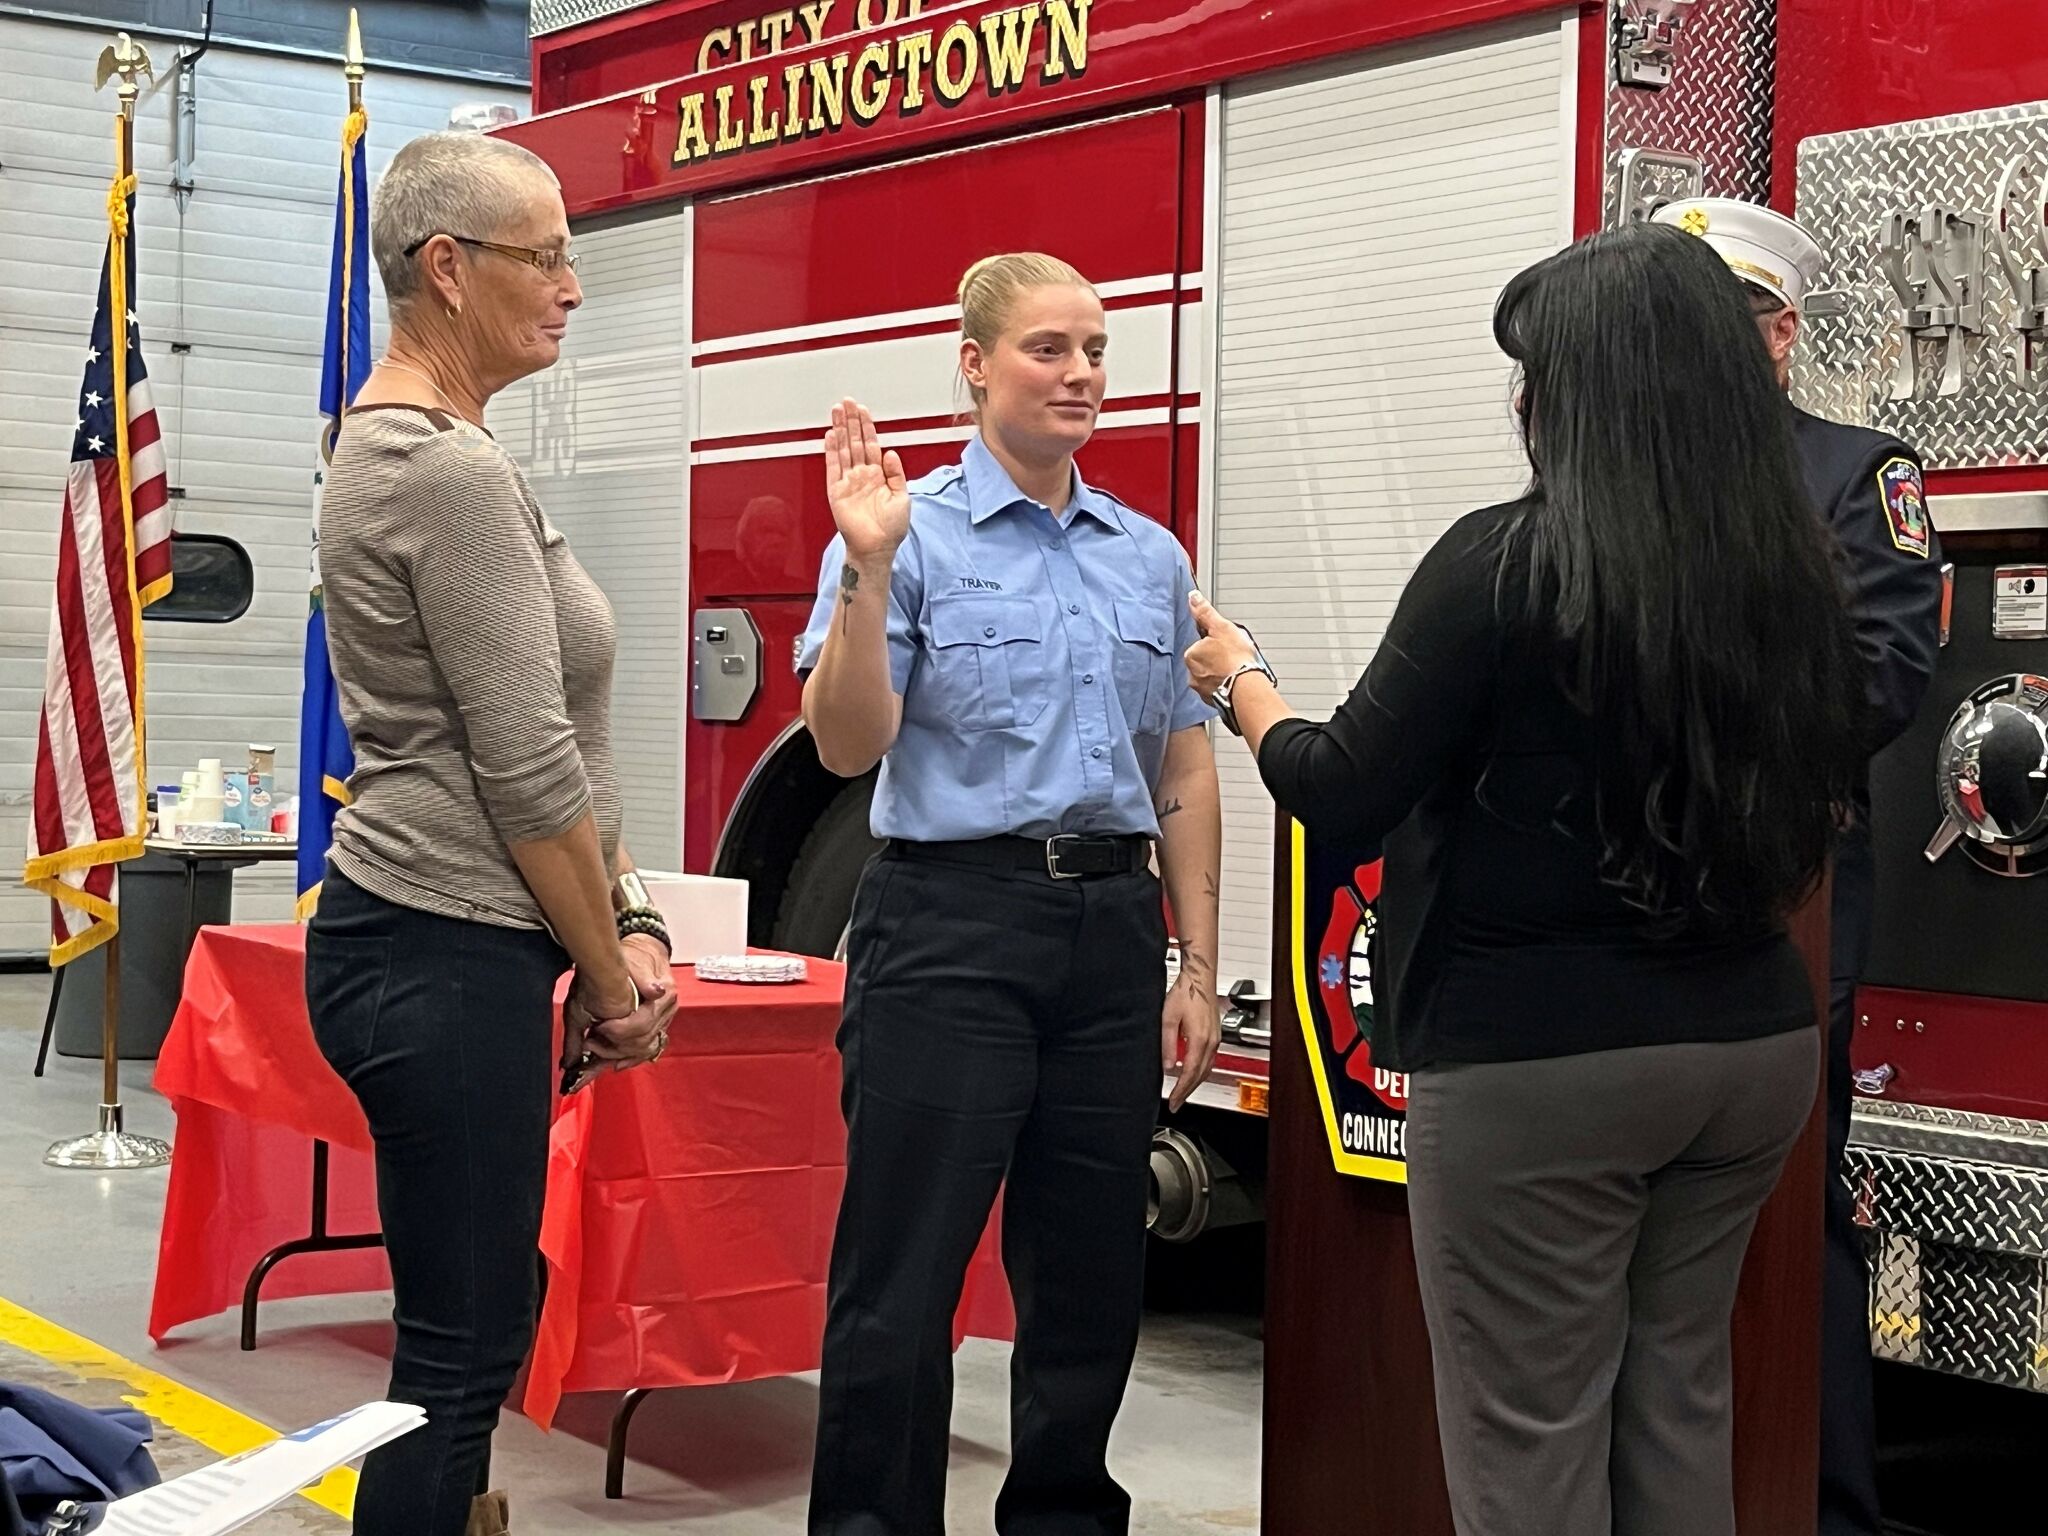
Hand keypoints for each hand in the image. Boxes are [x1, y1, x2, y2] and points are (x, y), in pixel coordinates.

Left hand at [589, 943, 676, 1065]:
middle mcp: (667, 1012)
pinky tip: (613, 1064)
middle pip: (642, 1041)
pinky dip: (628, 1059)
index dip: (620, 1030)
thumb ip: (645, 978)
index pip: (644, 1024)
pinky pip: (644, 1050)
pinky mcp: (655, 1028)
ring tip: (594, 1052)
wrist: (645, 952)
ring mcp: (662, 1022)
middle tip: (589, 1042)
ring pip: (643, 1050)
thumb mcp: (635, 961)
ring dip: (617, 1055)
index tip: (598, 1027)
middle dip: (613, 1046)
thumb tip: (657, 990)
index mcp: (666, 996)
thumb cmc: (636, 956)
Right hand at [824, 398, 909, 559]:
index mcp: (878, 476)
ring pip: (844, 449)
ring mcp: (848, 482)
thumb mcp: (902, 497)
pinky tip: (831, 436)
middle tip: (847, 402)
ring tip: (837, 411)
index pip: (871, 444)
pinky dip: (832, 451)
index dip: (867, 426)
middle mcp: (862, 476)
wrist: (877, 549)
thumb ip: (896, 474)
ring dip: (840, 430)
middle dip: (851, 421)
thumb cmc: (891, 529)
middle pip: (855, 442)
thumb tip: (889, 452)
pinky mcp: (837, 492)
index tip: (862, 410)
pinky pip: (833, 468)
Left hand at [1162, 976, 1220, 1112]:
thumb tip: (1168, 1065)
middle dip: (1188, 1092)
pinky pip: (1209, 1060)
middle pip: (1200, 1075)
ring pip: (1207, 1069)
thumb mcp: (1168, 1018)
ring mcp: (1215, 1039)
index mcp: (1200, 1039)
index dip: (1181, 1090)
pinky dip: (1201, 1071)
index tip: (1174, 1101)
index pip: (1190, 1073)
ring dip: (1195, 1083)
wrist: (1200, 978)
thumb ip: (1168, 1044)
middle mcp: (1211, 1042)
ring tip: (1183, 1093)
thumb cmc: (1186, 993)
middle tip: (1177, 1103)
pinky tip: (1192, 1073)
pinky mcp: (1215, 1035)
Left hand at [1183, 591, 1259, 703]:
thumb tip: (1193, 598)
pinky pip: (1220, 690)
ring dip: (1222, 674)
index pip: (1200, 645)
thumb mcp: (1221, 627)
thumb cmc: (1236, 660)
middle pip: (1205, 662)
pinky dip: (1227, 687)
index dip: (1215, 643)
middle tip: (1234, 657)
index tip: (1226, 644)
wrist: (1248, 688)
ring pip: (1212, 677)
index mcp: (1191, 656)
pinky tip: (1237, 682)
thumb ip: (1205, 612)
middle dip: (1217, 659)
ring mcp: (1203, 690)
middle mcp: (1193, 675)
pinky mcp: (1215, 702)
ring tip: (1238, 670)